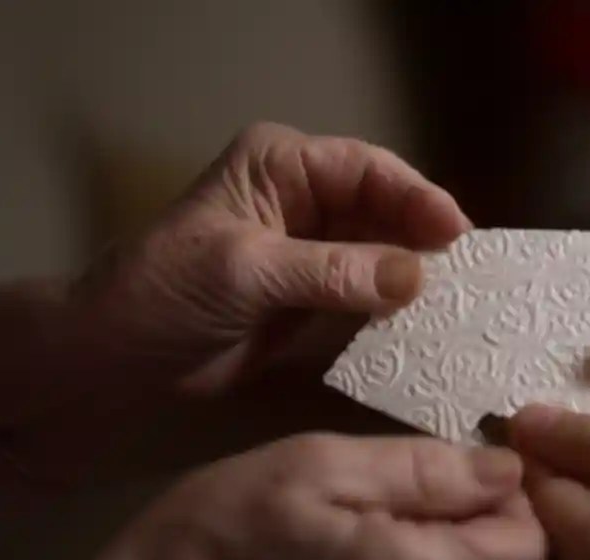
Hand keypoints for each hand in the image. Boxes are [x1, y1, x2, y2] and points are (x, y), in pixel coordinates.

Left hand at [71, 121, 471, 395]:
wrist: (114, 361)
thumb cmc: (164, 295)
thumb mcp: (245, 271)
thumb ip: (330, 271)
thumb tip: (414, 275)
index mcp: (280, 167)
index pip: (365, 170)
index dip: (416, 198)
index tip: (456, 234)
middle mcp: (305, 200)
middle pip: (386, 209)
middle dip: (427, 239)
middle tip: (475, 274)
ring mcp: (315, 251)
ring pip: (386, 252)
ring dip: (421, 278)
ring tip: (467, 303)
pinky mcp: (318, 298)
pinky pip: (372, 295)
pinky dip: (401, 310)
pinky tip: (432, 327)